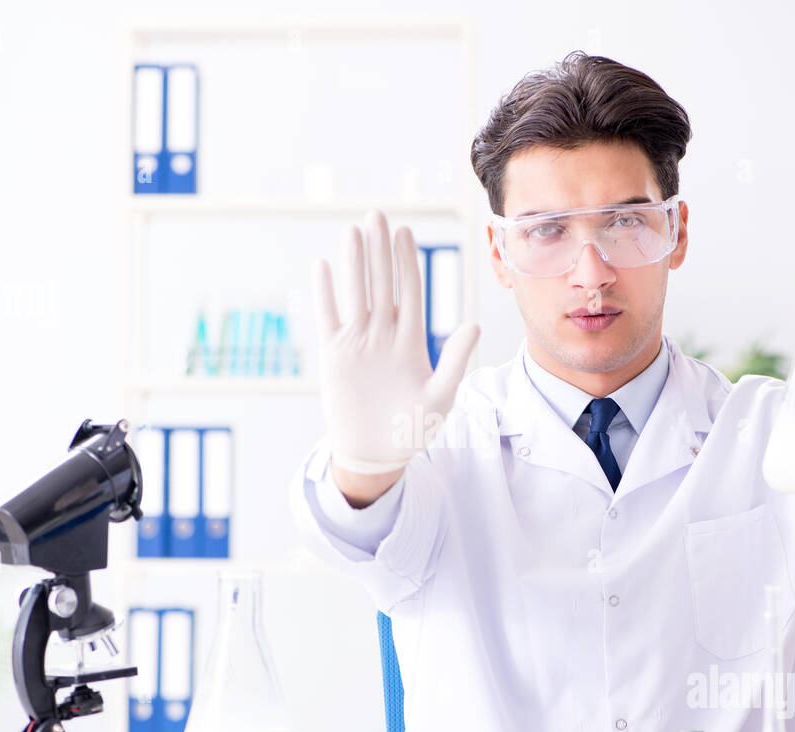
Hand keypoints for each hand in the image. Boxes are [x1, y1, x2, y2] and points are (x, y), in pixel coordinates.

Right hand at [312, 210, 479, 474]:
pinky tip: (322, 266)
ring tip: (353, 231)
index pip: (410, 292)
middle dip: (380, 250)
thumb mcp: (441, 396)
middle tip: (377, 215)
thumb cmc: (413, 429)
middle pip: (381, 284)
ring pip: (355, 294)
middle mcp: (383, 335)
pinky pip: (328, 318)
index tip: (405, 231)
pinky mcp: (334, 357)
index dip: (407, 262)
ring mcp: (358, 344)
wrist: (379, 453)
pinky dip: (325, 294)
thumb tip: (472, 325)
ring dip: (354, 263)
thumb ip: (454, 360)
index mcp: (410, 340)